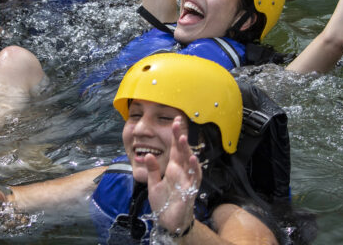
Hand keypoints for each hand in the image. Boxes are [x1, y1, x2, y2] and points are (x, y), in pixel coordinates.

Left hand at [146, 117, 200, 232]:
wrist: (168, 221)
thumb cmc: (163, 202)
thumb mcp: (153, 184)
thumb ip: (152, 169)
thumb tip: (148, 154)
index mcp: (173, 168)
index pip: (175, 149)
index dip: (175, 135)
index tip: (175, 121)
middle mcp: (182, 172)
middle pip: (182, 152)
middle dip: (180, 137)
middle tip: (177, 123)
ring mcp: (187, 180)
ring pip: (189, 162)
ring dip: (186, 150)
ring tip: (182, 139)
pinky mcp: (190, 191)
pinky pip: (194, 178)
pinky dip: (194, 169)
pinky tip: (192, 159)